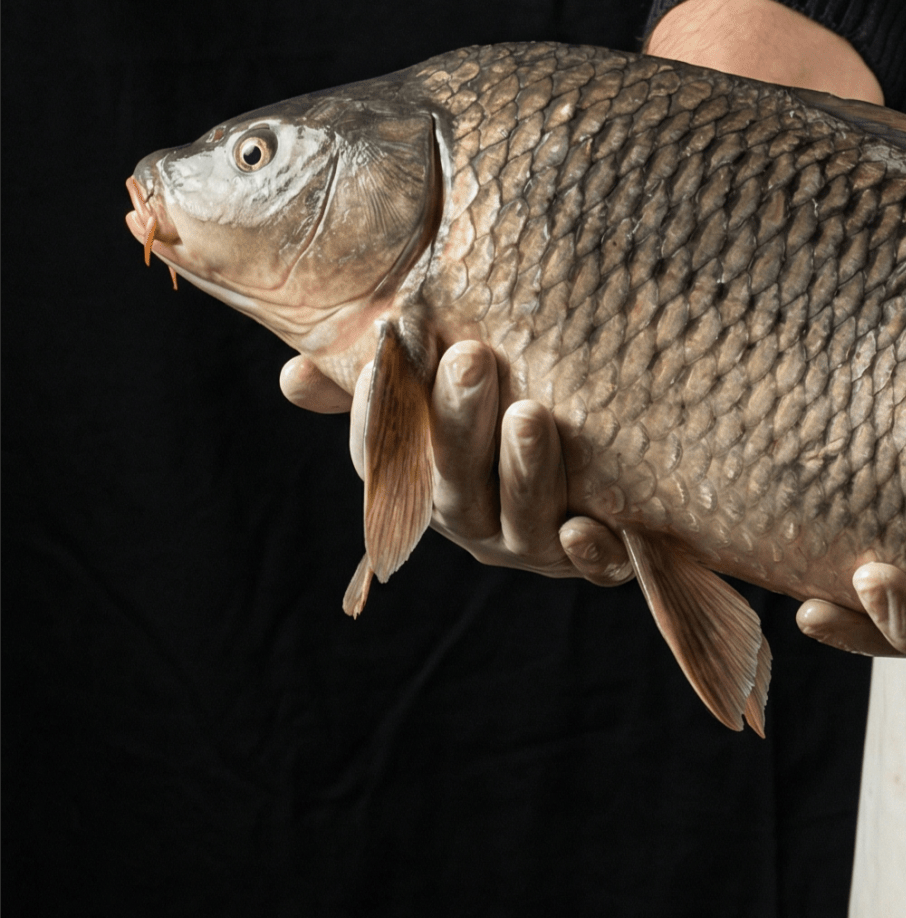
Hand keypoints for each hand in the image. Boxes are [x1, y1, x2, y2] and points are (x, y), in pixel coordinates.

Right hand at [280, 343, 632, 584]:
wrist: (599, 449)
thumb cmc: (500, 405)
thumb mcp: (438, 382)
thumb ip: (380, 377)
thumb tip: (294, 379)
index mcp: (421, 477)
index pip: (386, 452)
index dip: (382, 409)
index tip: (388, 352)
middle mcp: (470, 516)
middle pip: (454, 481)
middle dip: (459, 422)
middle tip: (470, 357)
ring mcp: (531, 541)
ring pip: (521, 519)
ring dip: (524, 473)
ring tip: (530, 415)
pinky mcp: (596, 555)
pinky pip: (593, 566)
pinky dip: (587, 553)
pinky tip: (583, 526)